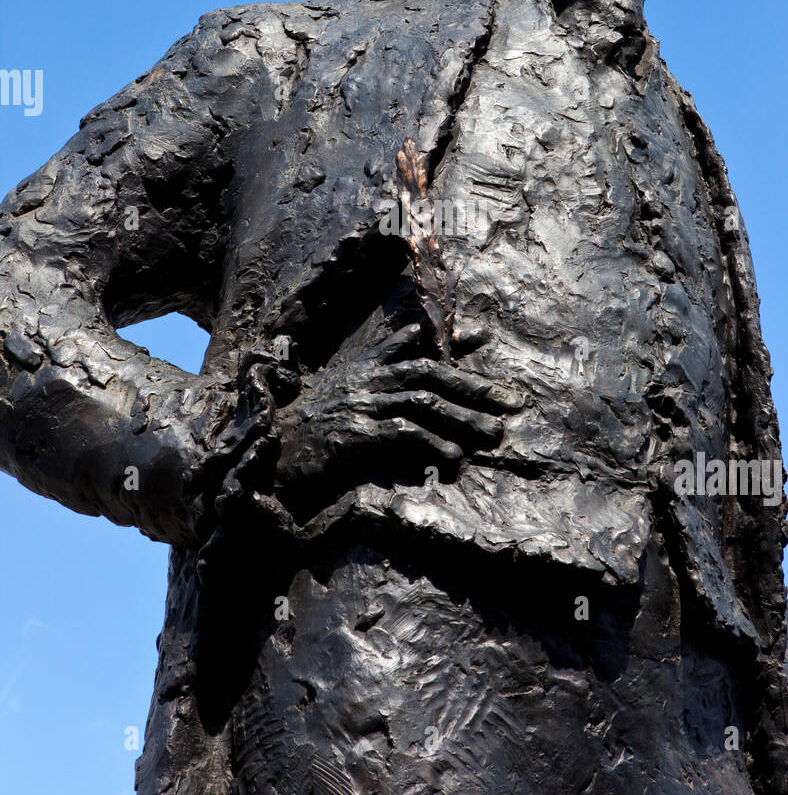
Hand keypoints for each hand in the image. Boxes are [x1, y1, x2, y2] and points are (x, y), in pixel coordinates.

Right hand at [274, 322, 522, 513]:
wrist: (269, 454)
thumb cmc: (306, 429)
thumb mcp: (340, 395)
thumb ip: (371, 379)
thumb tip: (403, 368)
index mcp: (364, 368)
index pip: (414, 345)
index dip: (450, 340)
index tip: (486, 335)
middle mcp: (365, 380)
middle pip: (430, 373)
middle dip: (474, 385)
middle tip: (511, 400)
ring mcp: (361, 404)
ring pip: (424, 403)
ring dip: (464, 419)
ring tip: (495, 434)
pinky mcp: (355, 434)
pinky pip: (404, 434)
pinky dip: (434, 445)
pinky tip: (455, 460)